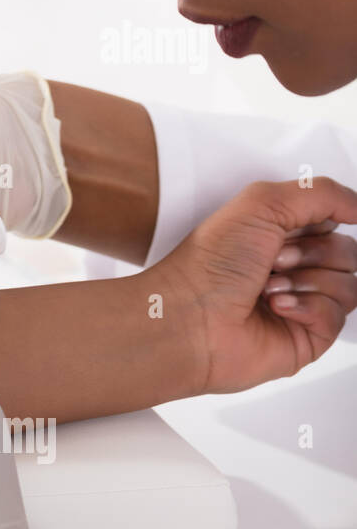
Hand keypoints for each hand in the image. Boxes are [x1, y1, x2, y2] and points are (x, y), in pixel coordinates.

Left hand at [153, 177, 356, 394]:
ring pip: (350, 283)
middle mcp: (293, 267)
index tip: (298, 227)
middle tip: (273, 260)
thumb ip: (319, 192)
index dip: (324, 221)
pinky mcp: (307, 336)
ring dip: (308, 280)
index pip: (334, 220)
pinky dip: (308, 307)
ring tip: (267, 288)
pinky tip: (275, 309)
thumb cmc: (210, 264)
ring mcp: (302, 302)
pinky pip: (339, 315)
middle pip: (349, 251)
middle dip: (312, 252)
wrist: (188, 319)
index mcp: (279, 234)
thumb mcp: (262, 203)